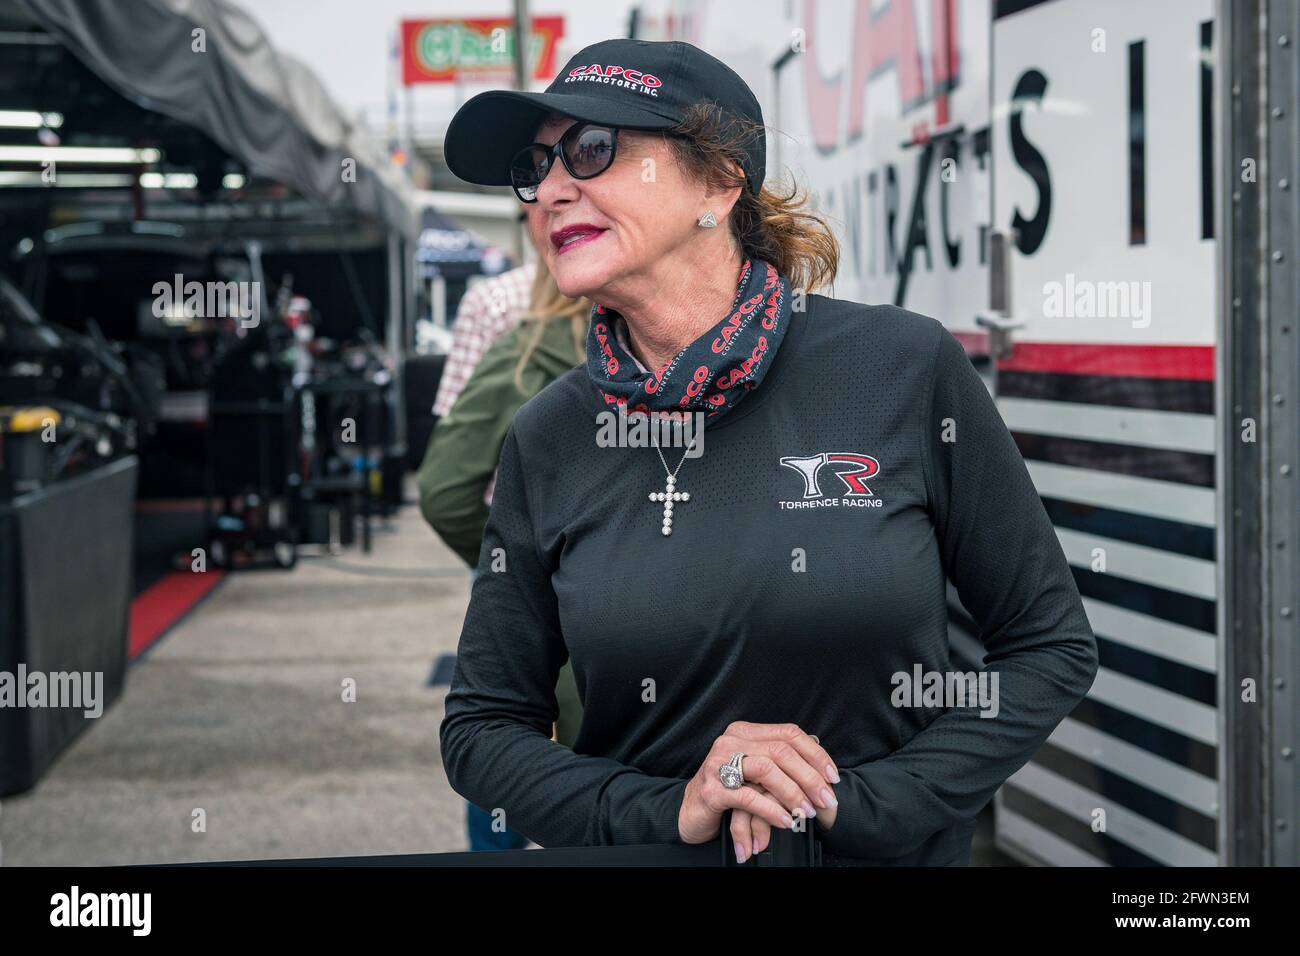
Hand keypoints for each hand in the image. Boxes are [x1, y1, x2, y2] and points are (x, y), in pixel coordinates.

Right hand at [677, 721, 840, 846]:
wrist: (690, 813)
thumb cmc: (727, 792)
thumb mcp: (754, 771)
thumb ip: (779, 763)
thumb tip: (821, 767)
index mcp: (744, 732)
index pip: (788, 733)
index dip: (815, 754)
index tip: (832, 776)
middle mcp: (730, 742)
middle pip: (781, 751)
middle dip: (810, 777)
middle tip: (826, 799)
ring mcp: (718, 764)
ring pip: (767, 770)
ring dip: (793, 793)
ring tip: (807, 812)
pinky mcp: (712, 789)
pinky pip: (749, 797)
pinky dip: (772, 810)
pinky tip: (786, 821)